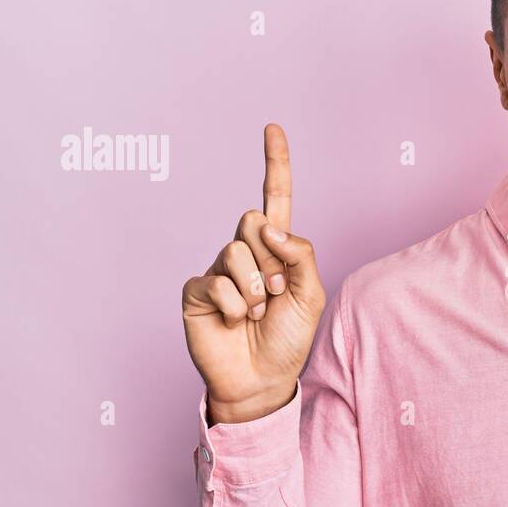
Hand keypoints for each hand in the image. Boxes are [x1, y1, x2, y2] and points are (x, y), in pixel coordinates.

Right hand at [181, 124, 326, 423]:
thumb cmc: (289, 339)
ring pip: (237, 252)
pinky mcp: (196, 290)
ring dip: (256, 288)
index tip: (272, 127)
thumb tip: (269, 225)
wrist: (263, 379)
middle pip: (253, 221)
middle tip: (276, 295)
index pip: (274, 199)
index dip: (274, 163)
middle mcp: (245, 253)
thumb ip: (301, 254)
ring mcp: (218, 270)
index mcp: (276, 249)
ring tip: (258, 313)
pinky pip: (217, 281)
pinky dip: (235, 305)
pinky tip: (236, 322)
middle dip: (272, 260)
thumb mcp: (311, 295)